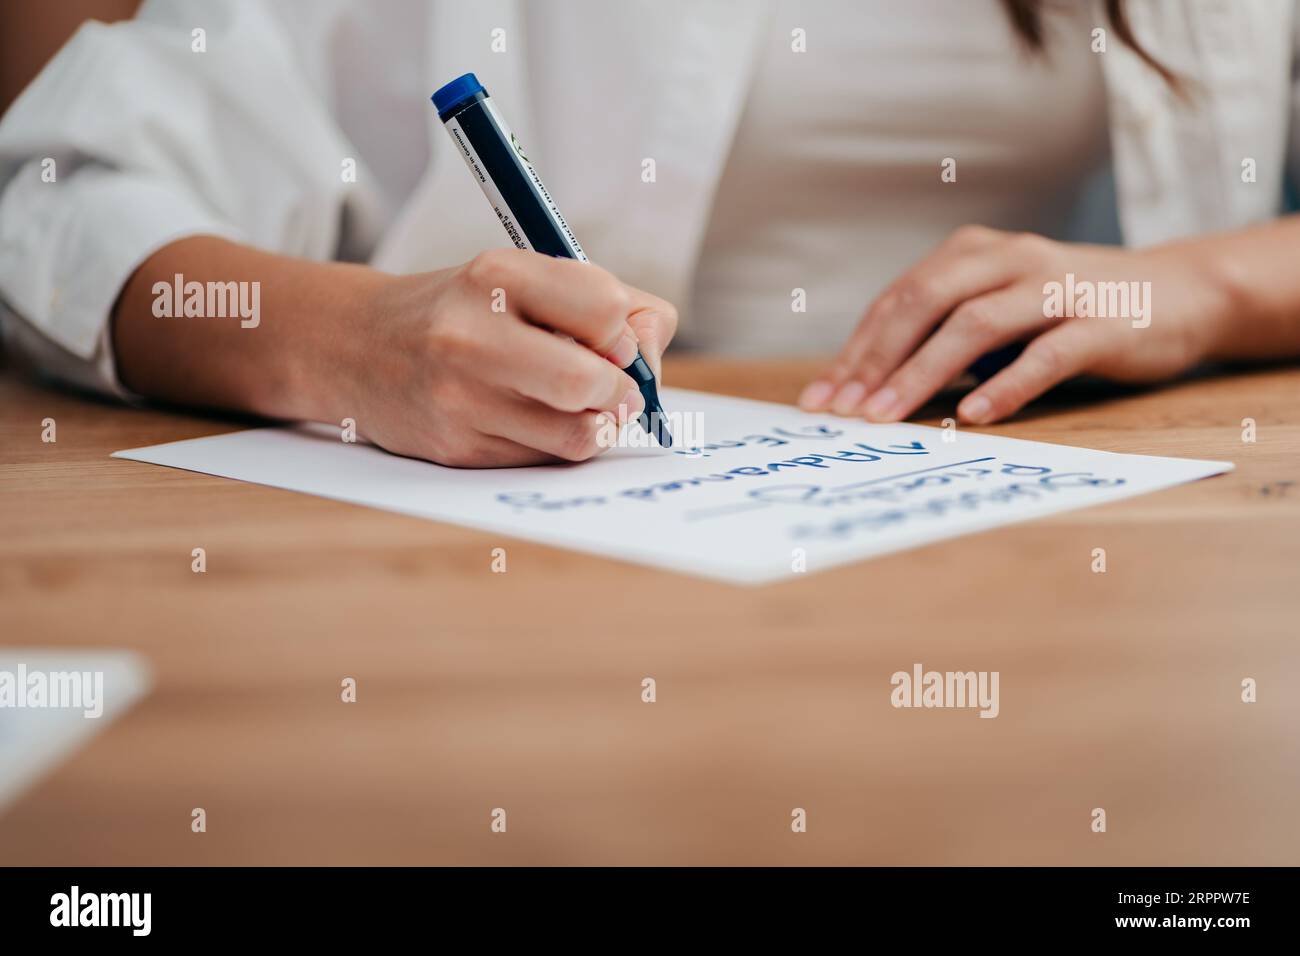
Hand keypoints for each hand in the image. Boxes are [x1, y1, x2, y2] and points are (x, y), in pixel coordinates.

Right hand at [338, 249, 677, 466]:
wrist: (358, 347)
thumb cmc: (467, 311)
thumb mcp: (526, 277)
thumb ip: (608, 303)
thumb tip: (650, 356)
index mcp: (497, 276)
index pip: (606, 310)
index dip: (624, 333)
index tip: (610, 340)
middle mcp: (471, 337)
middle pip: (591, 383)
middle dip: (622, 392)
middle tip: (616, 390)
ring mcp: (460, 400)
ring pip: (577, 436)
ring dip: (597, 426)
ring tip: (583, 408)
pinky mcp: (457, 450)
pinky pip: (544, 461)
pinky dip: (557, 446)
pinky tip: (535, 422)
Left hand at [798, 225, 1231, 424]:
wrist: (1180, 294)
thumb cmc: (1068, 311)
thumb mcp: (999, 310)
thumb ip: (945, 334)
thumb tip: (870, 388)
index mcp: (975, 253)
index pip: (899, 299)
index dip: (856, 349)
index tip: (820, 397)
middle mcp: (1010, 259)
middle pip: (925, 302)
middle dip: (876, 359)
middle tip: (842, 410)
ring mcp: (1057, 287)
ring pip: (975, 325)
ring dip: (922, 373)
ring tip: (886, 417)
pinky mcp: (1103, 323)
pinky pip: (1047, 354)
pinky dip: (1006, 386)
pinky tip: (971, 417)